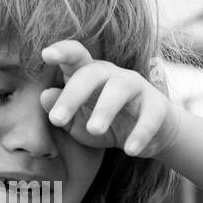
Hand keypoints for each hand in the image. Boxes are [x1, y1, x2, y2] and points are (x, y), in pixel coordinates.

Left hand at [39, 40, 183, 158]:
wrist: (147, 137)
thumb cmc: (105, 123)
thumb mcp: (78, 122)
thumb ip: (61, 111)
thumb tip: (45, 95)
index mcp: (89, 74)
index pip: (75, 56)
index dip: (62, 52)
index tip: (46, 56)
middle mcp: (112, 75)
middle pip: (92, 73)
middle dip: (73, 94)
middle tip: (56, 119)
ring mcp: (136, 87)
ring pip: (120, 89)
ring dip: (105, 109)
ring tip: (94, 131)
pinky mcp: (157, 106)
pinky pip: (150, 116)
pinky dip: (140, 133)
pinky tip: (130, 150)